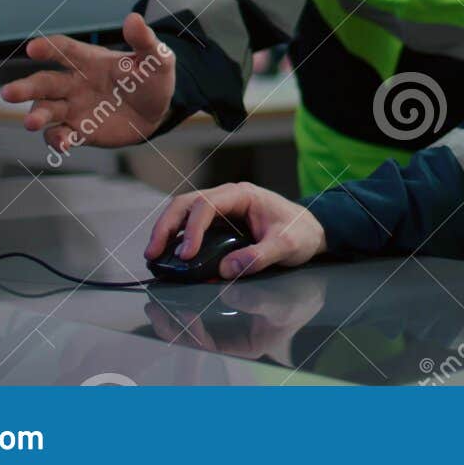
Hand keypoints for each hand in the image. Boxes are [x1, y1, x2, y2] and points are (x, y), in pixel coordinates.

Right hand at [0, 13, 175, 153]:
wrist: (157, 112)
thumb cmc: (151, 79)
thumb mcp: (156, 59)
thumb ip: (144, 41)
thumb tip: (134, 18)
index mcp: (89, 61)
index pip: (64, 50)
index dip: (48, 48)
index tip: (33, 48)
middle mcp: (74, 83)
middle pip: (44, 82)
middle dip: (26, 87)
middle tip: (9, 93)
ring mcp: (74, 108)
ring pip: (46, 110)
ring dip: (36, 116)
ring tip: (31, 122)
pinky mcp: (79, 131)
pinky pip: (61, 134)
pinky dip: (57, 139)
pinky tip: (62, 144)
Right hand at [144, 182, 326, 279]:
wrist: (310, 231)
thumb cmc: (301, 232)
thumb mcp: (287, 245)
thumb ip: (260, 256)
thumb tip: (226, 270)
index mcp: (243, 195)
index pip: (207, 204)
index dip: (192, 229)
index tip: (186, 255)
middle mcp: (227, 198)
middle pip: (186, 204)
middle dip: (166, 227)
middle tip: (152, 253)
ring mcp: (221, 210)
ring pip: (183, 213)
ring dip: (166, 232)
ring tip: (153, 256)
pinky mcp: (218, 224)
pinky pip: (191, 227)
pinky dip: (176, 239)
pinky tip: (169, 256)